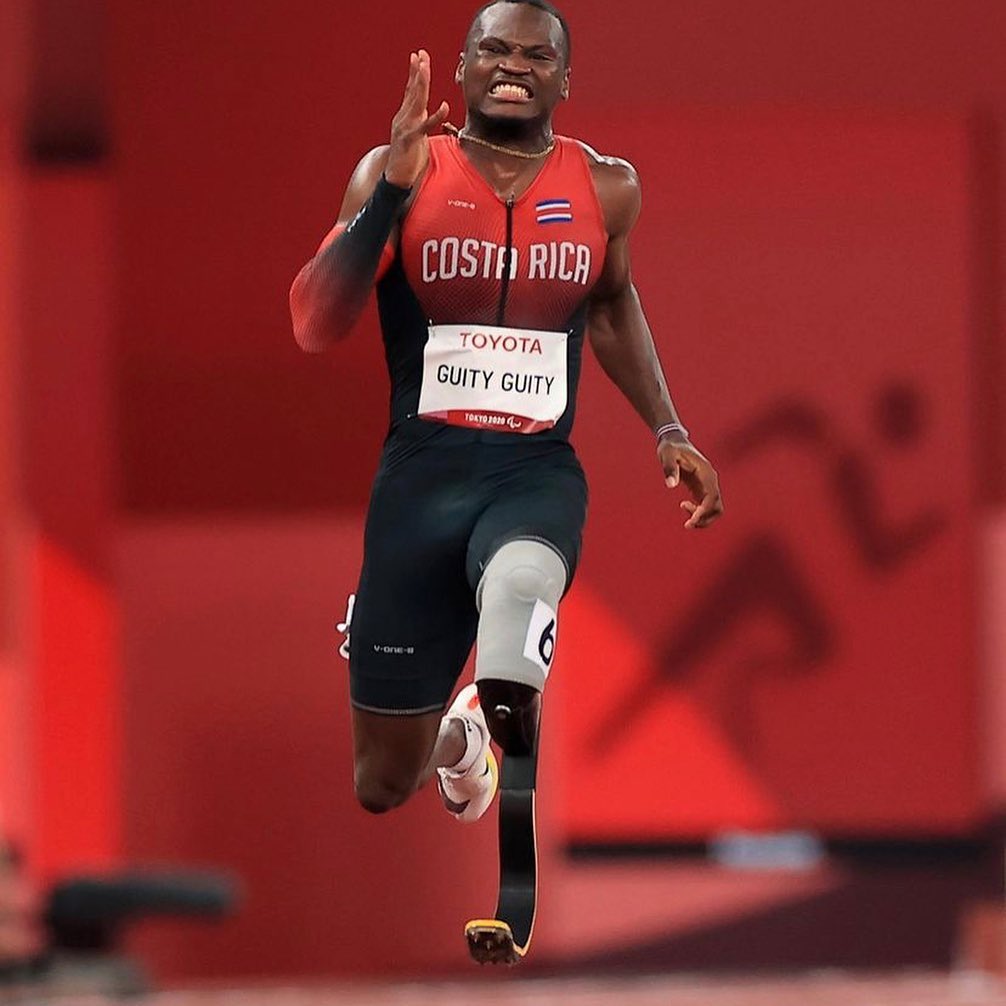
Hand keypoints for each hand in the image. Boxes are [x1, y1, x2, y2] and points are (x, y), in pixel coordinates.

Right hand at [385, 50, 449, 188]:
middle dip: (418, 71)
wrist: (397, 177)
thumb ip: (419, 121)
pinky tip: (445, 106)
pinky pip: (425, 125)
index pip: (410, 90)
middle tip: (422, 54)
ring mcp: (406, 127)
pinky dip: (436, 116)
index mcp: (405, 116)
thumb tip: (425, 112)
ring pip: (416, 101)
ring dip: (421, 84)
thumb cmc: (408, 158)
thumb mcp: (415, 134)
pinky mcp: (412, 139)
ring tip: (425, 68)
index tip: (418, 56)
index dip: (414, 73)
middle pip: (412, 91)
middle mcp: (403, 118)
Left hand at [658, 436, 723, 528]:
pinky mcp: (701, 488)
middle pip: (717, 507)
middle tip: (687, 524)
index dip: (704, 511)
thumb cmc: (670, 447)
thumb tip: (671, 485)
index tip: (691, 520)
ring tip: (686, 518)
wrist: (674, 441)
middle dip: (705, 519)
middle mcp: (710, 480)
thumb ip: (669, 468)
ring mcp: (707, 485)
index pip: (712, 497)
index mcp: (706, 473)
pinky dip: (698, 512)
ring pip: (713, 509)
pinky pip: (705, 506)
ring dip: (702, 518)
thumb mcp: (667, 454)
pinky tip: (684, 505)